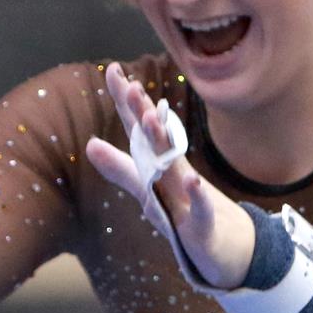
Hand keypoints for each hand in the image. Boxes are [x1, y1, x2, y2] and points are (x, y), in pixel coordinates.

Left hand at [84, 62, 256, 288]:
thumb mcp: (147, 189)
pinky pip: (202, 206)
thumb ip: (119, 168)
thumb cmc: (182, 210)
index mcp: (160, 162)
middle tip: (131, 86)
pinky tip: (193, 180)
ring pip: (176, 165)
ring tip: (151, 118)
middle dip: (144, 112)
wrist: (222, 242)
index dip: (126, 102)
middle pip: (158, 138)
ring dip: (165, 142)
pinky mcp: (204, 220)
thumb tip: (89, 143)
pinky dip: (198, 194)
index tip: (112, 70)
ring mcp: (190, 193)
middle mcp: (175, 170)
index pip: (140, 128)